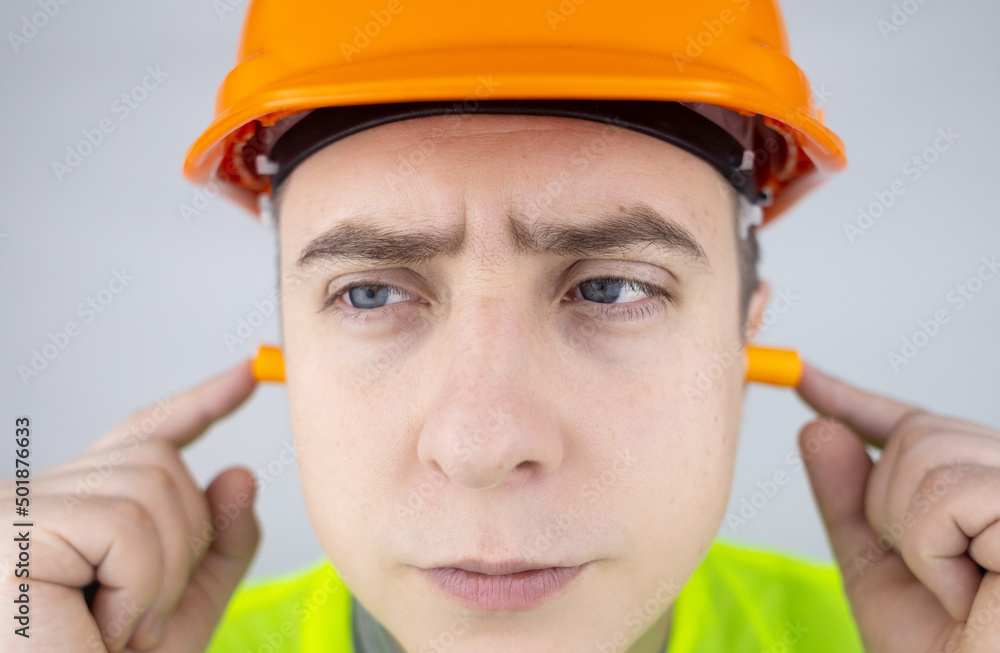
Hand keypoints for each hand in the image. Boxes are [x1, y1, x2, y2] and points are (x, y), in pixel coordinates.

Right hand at [0, 359, 260, 651]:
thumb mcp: (182, 612)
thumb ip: (218, 547)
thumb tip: (240, 471)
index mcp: (79, 510)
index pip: (143, 436)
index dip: (199, 404)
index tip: (246, 374)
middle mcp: (40, 498)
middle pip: (158, 462)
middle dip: (185, 542)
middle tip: (144, 620)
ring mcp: (20, 509)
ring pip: (150, 487)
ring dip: (162, 575)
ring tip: (119, 631)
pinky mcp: (13, 531)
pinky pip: (123, 525)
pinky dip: (137, 586)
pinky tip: (100, 628)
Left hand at [796, 360, 999, 651]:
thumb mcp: (881, 572)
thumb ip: (850, 501)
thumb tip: (817, 428)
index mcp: (983, 492)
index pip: (917, 425)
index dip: (855, 400)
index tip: (804, 380)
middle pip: (917, 433)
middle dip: (888, 505)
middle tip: (933, 578)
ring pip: (926, 452)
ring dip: (912, 534)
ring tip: (959, 592)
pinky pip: (948, 493)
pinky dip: (934, 551)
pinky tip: (972, 595)